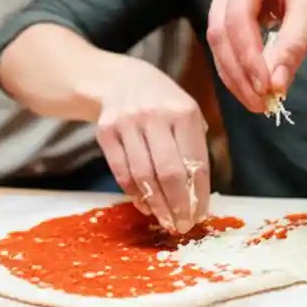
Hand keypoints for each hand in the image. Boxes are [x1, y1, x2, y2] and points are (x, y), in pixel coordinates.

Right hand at [94, 58, 210, 234]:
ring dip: (156, 204)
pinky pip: (121, 171)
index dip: (199, 194)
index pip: (195, 161)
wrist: (120, 80)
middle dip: (178, 205)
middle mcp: (155, 116)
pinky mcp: (106, 132)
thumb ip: (194, 146)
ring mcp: (127, 123)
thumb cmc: (163, 103)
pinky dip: (134, 194)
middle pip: (169, 173)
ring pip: (143, 176)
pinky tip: (145, 205)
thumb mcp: (187, 111)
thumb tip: (198, 194)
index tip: (200, 215)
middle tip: (182, 226)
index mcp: (183, 112)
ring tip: (165, 221)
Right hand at [207, 0, 306, 112]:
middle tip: (259, 103)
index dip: (247, 56)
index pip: (237, 17)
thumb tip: (275, 86)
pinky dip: (243, 67)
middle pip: (222, 31)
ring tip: (258, 102)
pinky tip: (256, 87)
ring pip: (222, 41)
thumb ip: (291, 46)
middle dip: (238, 70)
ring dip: (237, 74)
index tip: (265, 88)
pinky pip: (233, 42)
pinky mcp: (238, 8)